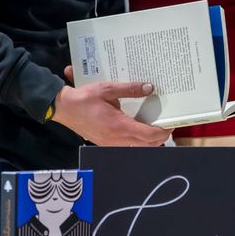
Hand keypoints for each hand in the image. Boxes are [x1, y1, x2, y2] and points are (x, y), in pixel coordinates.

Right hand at [52, 70, 170, 146]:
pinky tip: (137, 130)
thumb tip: (150, 88)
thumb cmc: (84, 98)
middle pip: (146, 145)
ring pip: (137, 147)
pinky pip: (126, 146)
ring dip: (148, 141)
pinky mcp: (105, 143)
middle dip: (159, 138)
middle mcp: (117, 139)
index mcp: (120, 126)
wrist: (63, 108)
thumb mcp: (108, 89)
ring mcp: (110, 143)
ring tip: (154, 128)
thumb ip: (130, 89)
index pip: (149, 135)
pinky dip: (136, 141)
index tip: (171, 125)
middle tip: (165, 126)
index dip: (163, 132)